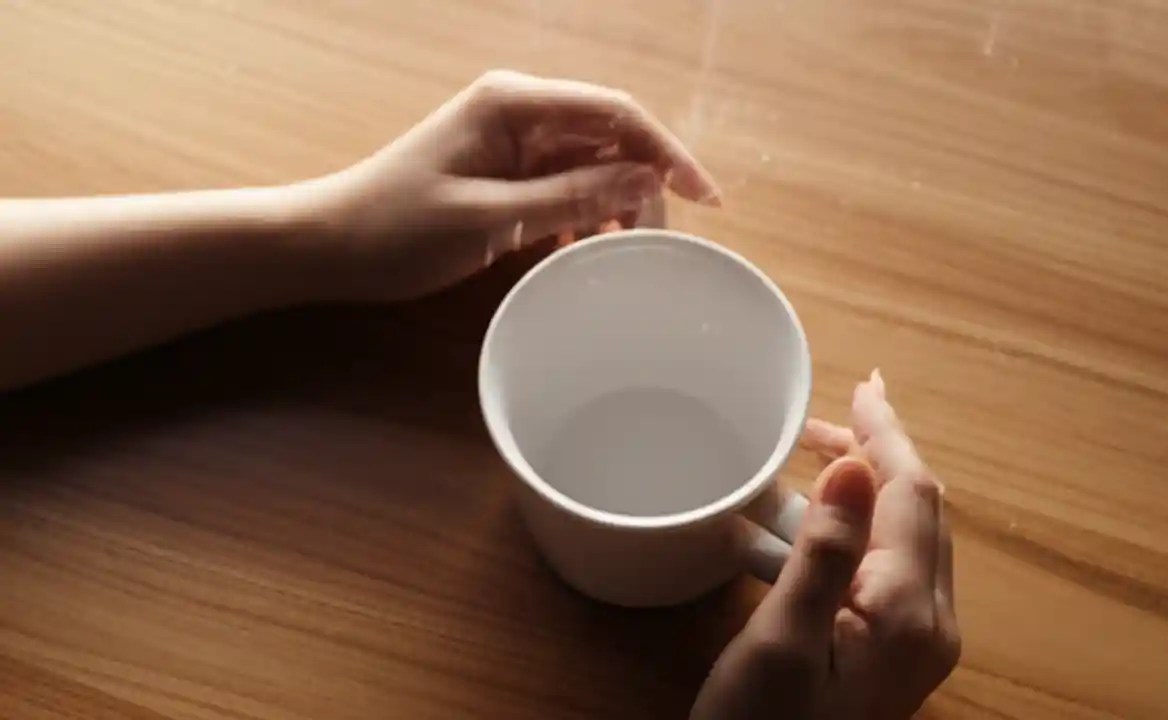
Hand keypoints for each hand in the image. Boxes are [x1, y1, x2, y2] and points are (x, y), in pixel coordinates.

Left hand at [302, 70, 720, 301]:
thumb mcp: (487, 218)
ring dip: (613, 207)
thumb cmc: (396, 229)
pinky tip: (579, 251)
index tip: (706, 199)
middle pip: (609, 139)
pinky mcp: (503, 173)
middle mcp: (519, 112)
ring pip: (590, 166)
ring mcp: (511, 143)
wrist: (328, 246)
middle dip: (643, 187)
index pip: (615, 114)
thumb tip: (647, 181)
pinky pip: (563, 187)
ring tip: (622, 255)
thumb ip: (569, 198)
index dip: (667, 151)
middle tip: (656, 246)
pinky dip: (581, 217)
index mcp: (514, 104)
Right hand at [691, 371, 959, 719]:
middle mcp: (930, 622)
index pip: (911, 494)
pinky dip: (859, 528)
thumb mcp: (781, 639)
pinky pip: (890, 566)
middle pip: (919, 509)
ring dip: (870, 488)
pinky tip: (816, 525)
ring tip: (818, 457)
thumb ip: (823, 553)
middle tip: (823, 418)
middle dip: (877, 453)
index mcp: (908, 612)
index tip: (862, 382)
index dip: (886, 433)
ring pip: (907, 535)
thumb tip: (856, 466)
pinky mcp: (894, 653)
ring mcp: (917, 641)